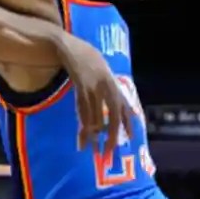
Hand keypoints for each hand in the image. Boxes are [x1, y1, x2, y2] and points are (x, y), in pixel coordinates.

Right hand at [59, 34, 133, 155]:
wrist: (69, 46)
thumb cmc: (85, 58)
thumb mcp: (101, 71)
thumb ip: (106, 88)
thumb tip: (107, 105)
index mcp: (113, 84)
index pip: (124, 107)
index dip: (128, 124)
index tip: (130, 138)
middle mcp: (107, 86)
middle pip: (114, 115)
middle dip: (112, 136)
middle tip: (108, 152)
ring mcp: (94, 87)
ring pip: (97, 116)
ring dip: (94, 135)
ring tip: (92, 148)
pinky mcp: (81, 87)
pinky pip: (83, 111)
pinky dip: (83, 126)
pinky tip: (83, 138)